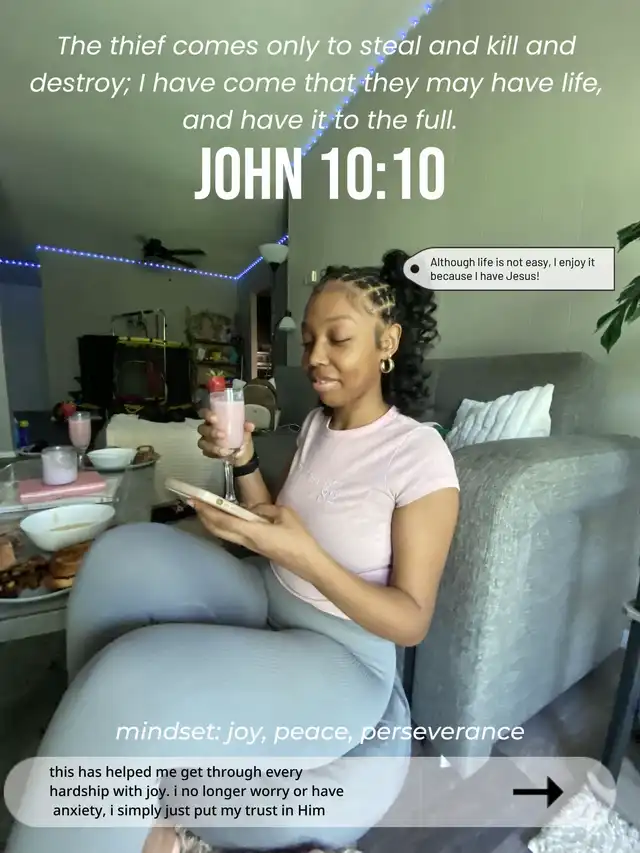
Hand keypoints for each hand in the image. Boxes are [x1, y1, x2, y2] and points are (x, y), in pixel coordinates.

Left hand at [192, 501, 321, 579]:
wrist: (307, 562)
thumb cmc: (298, 538)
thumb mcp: (284, 514)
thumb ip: (265, 509)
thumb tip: (252, 510)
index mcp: (252, 531)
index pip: (223, 520)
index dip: (208, 511)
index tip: (196, 500)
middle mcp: (245, 540)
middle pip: (218, 529)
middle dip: (204, 516)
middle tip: (194, 502)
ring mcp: (249, 546)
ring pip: (223, 534)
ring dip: (212, 522)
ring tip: (205, 509)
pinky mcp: (254, 547)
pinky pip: (232, 535)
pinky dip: (222, 526)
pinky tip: (223, 519)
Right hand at [197, 408, 254, 466]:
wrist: (243, 454)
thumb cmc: (240, 437)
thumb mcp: (245, 431)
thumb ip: (246, 427)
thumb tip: (250, 426)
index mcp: (215, 420)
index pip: (205, 413)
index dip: (207, 414)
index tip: (215, 418)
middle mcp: (207, 429)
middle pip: (202, 428)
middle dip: (211, 432)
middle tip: (223, 435)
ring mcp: (206, 441)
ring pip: (202, 442)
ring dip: (212, 446)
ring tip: (225, 450)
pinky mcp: (207, 451)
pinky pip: (206, 452)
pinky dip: (214, 453)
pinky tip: (223, 454)